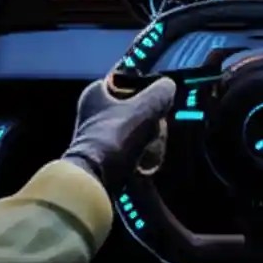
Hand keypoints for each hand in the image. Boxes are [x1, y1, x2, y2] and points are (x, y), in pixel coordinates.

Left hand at [62, 77, 175, 193]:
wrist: (95, 180)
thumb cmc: (116, 137)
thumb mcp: (146, 108)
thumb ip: (161, 91)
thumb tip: (168, 86)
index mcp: (96, 93)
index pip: (129, 82)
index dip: (147, 91)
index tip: (157, 103)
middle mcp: (93, 112)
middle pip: (136, 109)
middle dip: (151, 122)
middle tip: (155, 131)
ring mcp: (98, 135)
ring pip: (137, 131)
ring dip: (149, 141)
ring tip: (150, 150)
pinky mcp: (103, 157)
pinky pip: (131, 149)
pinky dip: (141, 155)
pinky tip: (146, 162)